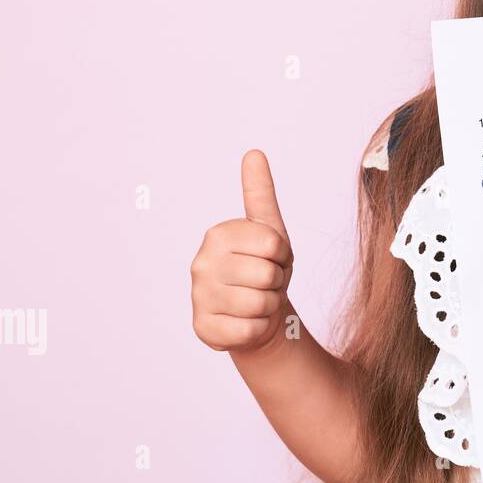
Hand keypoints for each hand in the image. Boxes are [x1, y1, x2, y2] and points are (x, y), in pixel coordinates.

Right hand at [190, 150, 295, 353]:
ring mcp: (199, 297)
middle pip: (268, 275)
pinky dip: (257, 328)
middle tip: (264, 282)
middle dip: (276, 282)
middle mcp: (201, 263)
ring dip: (269, 306)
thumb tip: (254, 153)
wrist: (258, 313)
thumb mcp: (270, 229)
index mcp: (219, 234)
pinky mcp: (203, 328)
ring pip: (260, 304)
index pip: (273, 245)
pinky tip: (246, 321)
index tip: (271, 258)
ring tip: (257, 301)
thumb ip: (260, 192)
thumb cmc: (265, 267)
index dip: (283, 256)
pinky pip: (249, 330)